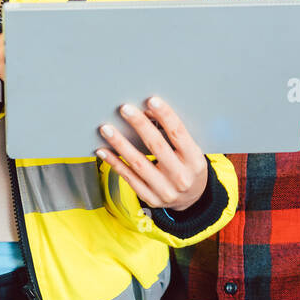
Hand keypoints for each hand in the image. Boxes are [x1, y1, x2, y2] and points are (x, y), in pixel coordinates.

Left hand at [96, 95, 208, 210]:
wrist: (193, 199)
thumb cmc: (189, 168)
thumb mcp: (191, 151)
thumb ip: (174, 135)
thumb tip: (147, 112)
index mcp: (195, 161)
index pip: (179, 134)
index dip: (165, 115)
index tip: (151, 100)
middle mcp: (181, 177)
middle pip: (157, 146)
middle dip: (139, 125)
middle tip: (125, 109)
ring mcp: (165, 190)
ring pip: (138, 163)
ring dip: (120, 144)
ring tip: (107, 129)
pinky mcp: (150, 198)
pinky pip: (128, 177)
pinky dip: (114, 163)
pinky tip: (104, 151)